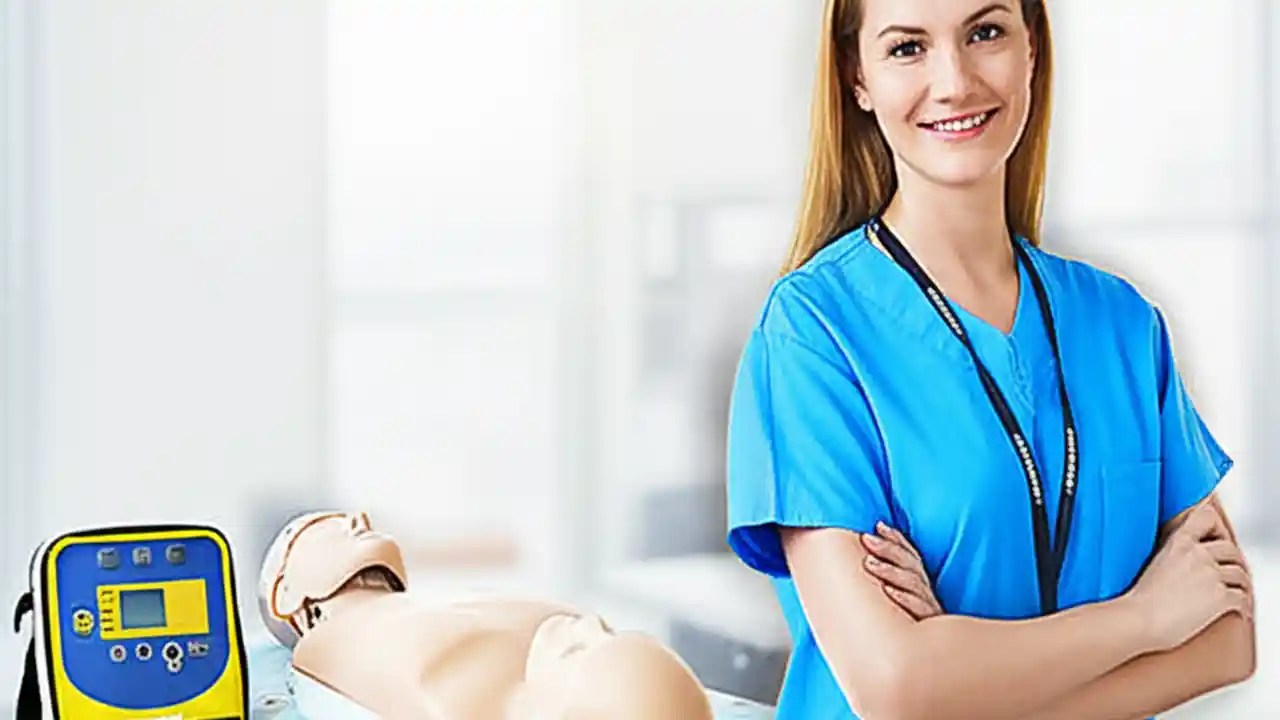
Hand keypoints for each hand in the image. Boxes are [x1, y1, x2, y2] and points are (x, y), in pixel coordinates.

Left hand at [859, 521, 942, 619]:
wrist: (934, 664)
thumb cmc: (915, 628)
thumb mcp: (908, 599)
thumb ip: (896, 577)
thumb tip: (872, 550)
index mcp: (920, 585)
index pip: (910, 556)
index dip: (895, 540)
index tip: (879, 526)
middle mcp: (926, 595)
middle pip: (909, 566)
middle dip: (888, 550)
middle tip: (867, 539)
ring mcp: (928, 610)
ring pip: (912, 585)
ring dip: (890, 571)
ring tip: (870, 563)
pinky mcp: (929, 627)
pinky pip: (918, 610)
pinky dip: (903, 599)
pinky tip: (889, 592)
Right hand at [1127, 502, 1252, 651]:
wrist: (1140, 620)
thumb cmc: (1139, 598)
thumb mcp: (1154, 563)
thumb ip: (1174, 553)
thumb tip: (1185, 560)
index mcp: (1179, 543)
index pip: (1207, 517)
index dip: (1217, 527)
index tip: (1217, 537)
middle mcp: (1198, 554)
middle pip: (1231, 548)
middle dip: (1232, 560)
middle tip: (1229, 571)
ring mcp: (1211, 575)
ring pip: (1240, 573)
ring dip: (1239, 584)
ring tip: (1235, 592)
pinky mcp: (1221, 597)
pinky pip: (1242, 597)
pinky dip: (1241, 604)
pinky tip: (1235, 609)